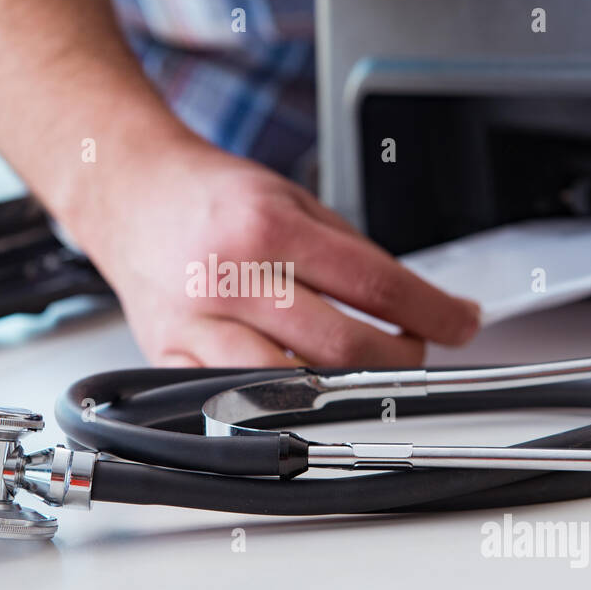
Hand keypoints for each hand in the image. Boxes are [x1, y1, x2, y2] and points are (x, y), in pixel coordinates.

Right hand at [70, 142, 480, 366]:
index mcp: (267, 226)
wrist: (129, 191)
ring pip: (289, 384)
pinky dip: (278, 398)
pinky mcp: (171, 353)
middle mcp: (229, 276)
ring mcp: (196, 322)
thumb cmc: (207, 194)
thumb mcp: (291, 197)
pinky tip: (299, 383)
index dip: (431, 311)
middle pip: (340, 344)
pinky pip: (235, 395)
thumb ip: (347, 252)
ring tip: (363, 369)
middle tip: (414, 348)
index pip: (373, 282)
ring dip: (342, 386)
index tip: (461, 322)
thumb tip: (408, 302)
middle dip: (398, 357)